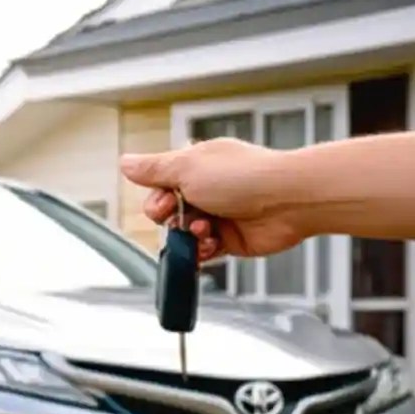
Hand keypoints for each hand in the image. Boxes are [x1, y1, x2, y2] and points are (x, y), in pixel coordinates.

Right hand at [120, 138, 308, 262]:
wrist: (289, 200)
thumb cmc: (244, 177)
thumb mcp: (186, 167)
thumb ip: (153, 169)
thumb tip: (125, 162)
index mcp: (196, 165)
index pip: (160, 184)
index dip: (157, 198)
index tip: (166, 202)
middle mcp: (208, 188)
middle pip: (170, 211)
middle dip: (171, 218)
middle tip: (183, 217)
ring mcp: (220, 213)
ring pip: (185, 233)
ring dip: (189, 236)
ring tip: (205, 230)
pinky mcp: (232, 238)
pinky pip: (205, 250)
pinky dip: (203, 250)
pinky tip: (211, 244)